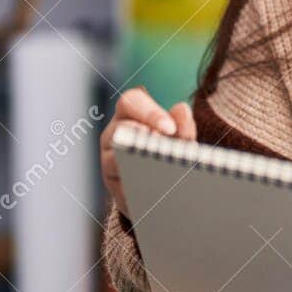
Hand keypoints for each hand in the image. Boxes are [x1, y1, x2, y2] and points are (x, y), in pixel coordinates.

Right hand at [101, 87, 195, 216]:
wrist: (162, 188)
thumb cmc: (169, 153)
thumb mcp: (180, 138)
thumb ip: (183, 125)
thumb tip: (181, 108)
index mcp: (130, 114)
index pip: (131, 101)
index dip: (150, 113)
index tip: (170, 129)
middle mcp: (115, 133)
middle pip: (120, 128)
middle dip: (144, 138)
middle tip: (165, 149)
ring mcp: (108, 159)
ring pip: (113, 158)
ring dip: (137, 162)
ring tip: (161, 168)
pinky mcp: (112, 184)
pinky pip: (119, 185)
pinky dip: (137, 186)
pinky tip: (156, 189)